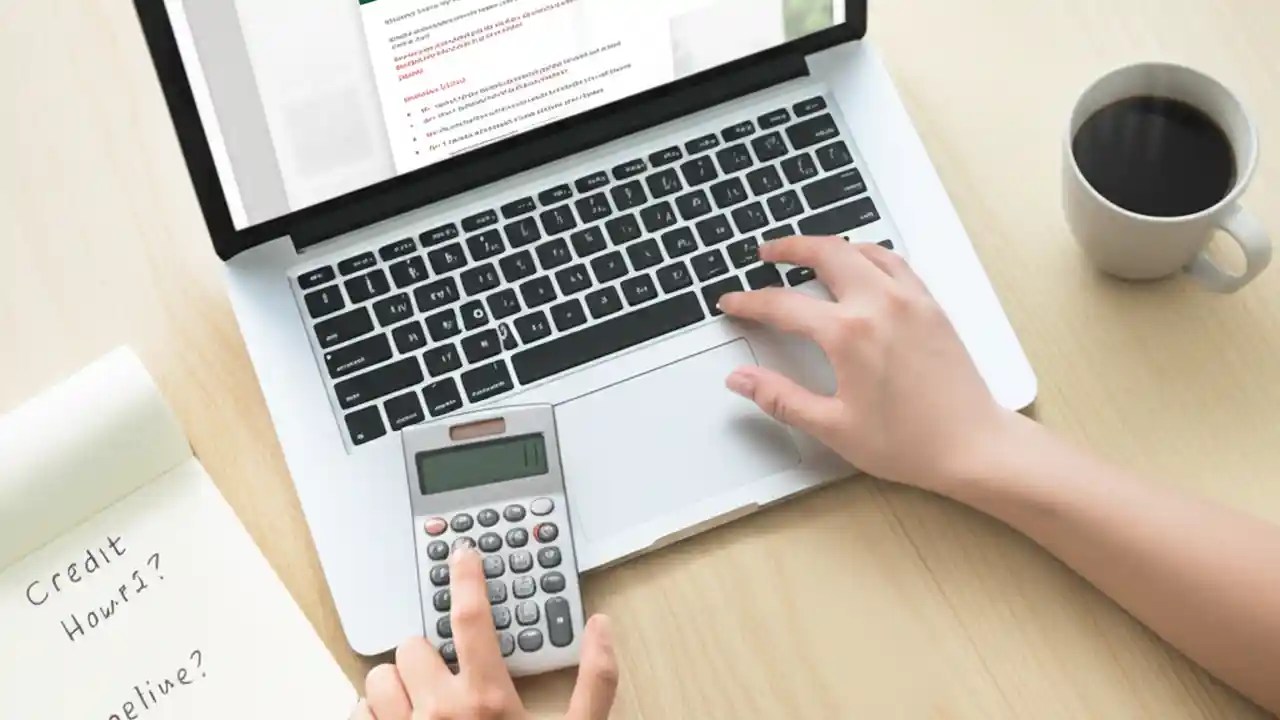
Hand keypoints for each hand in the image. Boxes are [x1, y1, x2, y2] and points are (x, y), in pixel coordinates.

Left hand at [353, 547, 617, 719]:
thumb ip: (595, 682)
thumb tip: (602, 628)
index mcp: (486, 701)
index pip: (470, 617)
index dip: (465, 577)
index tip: (461, 556)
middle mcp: (437, 714)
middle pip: (412, 646)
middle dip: (429, 655)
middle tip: (449, 676)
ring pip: (377, 678)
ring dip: (396, 685)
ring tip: (420, 704)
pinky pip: (357, 715)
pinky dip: (373, 716)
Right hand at [719, 236, 1014, 490]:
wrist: (974, 446)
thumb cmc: (909, 442)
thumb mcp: (832, 426)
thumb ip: (780, 398)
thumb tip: (740, 379)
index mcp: (849, 334)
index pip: (783, 305)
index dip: (749, 302)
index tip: (731, 302)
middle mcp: (880, 304)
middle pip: (825, 253)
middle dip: (789, 247)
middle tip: (767, 252)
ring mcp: (910, 300)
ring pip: (862, 250)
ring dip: (830, 246)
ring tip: (808, 253)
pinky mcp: (931, 306)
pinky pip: (894, 263)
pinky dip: (868, 255)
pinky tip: (860, 266)